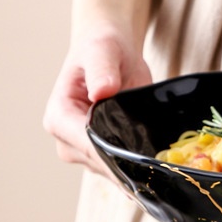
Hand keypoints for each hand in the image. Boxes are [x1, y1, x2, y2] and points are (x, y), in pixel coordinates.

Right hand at [43, 28, 151, 176]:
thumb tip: (103, 89)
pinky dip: (139, 168)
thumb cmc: (102, 49)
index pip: (89, 146)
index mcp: (58, 118)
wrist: (108, 55)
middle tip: (163, 167)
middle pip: (103, 165)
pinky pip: (122, 170)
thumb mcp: (103, 50)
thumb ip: (102, 69)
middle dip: (131, 166)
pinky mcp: (102, 159)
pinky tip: (157, 167)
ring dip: (137, 169)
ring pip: (114, 172)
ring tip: (162, 165)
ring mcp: (84, 155)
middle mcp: (67, 142)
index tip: (145, 162)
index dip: (117, 155)